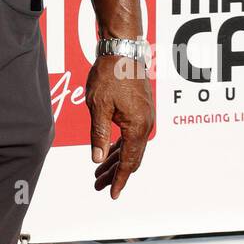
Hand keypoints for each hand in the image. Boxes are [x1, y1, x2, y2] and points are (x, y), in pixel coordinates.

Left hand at [86, 54, 154, 199]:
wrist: (122, 49)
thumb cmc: (109, 74)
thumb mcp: (98, 106)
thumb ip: (98, 134)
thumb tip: (97, 159)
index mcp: (137, 127)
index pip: (128, 162)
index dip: (119, 180)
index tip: (111, 194)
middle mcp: (145, 124)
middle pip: (131, 158)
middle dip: (114, 173)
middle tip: (97, 186)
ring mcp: (144, 117)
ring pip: (130, 147)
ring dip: (115, 160)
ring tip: (98, 174)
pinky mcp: (140, 110)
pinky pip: (131, 135)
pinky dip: (119, 146)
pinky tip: (108, 152)